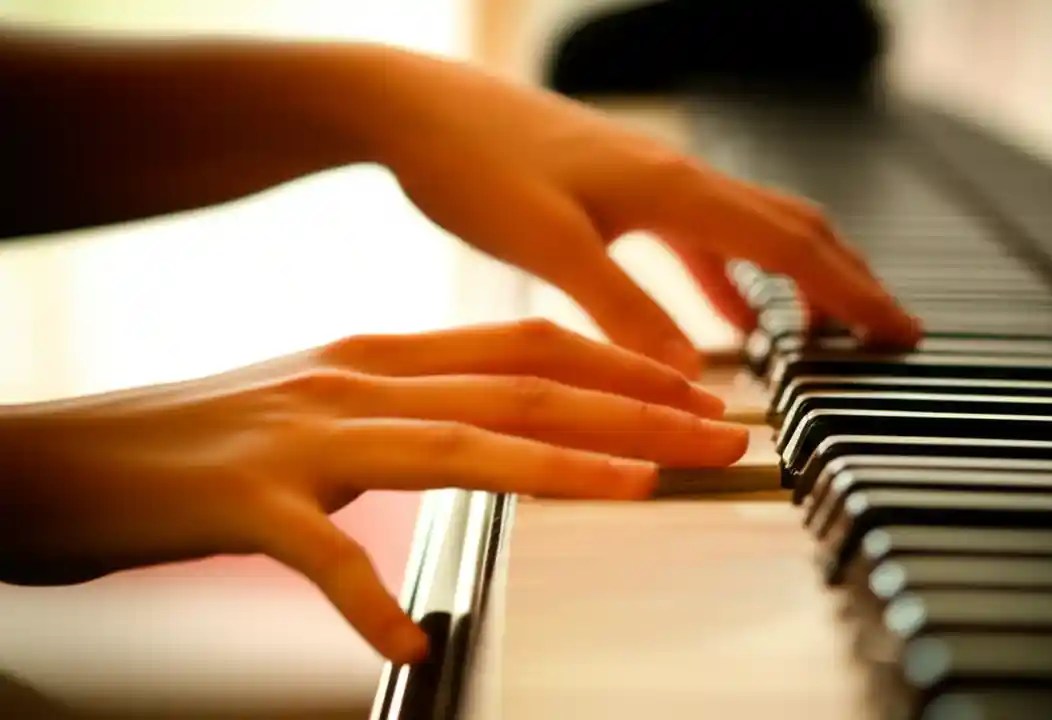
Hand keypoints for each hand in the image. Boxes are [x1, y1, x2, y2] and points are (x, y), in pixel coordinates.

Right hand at [0, 320, 746, 661]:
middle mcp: (354, 384)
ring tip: (640, 486)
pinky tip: (411, 642)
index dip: (618, 367)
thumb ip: (406, 413)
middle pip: (519, 389)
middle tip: (716, 436)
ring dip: (557, 465)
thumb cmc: (192, 447)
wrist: (55, 461)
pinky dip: (371, 600)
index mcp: (376, 362)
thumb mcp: (320, 411)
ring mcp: (299, 436)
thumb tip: (491, 431)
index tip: (692, 395)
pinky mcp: (240, 501)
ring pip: (455, 443)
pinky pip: (324, 555)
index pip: (524, 350)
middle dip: (631, 408)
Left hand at [364, 50, 921, 375]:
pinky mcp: (624, 191)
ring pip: (754, 232)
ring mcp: (654, 181)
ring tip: (829, 333)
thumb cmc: (474, 164)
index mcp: (676, 188)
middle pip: (793, 229)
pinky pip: (702, 240)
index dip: (853, 294)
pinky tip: (732, 320)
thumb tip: (692, 377)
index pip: (792, 247)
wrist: (415, 106)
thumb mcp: (548, 246)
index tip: (901, 333)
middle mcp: (679, 177)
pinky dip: (733, 281)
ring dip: (798, 281)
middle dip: (849, 282)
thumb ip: (622, 310)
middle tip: (893, 332)